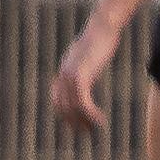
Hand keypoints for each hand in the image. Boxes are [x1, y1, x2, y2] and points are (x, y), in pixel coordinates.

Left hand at [51, 15, 122, 134]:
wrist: (102, 27)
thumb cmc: (100, 38)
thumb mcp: (88, 53)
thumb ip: (85, 62)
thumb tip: (88, 63)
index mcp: (64, 70)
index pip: (57, 98)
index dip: (64, 112)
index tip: (75, 123)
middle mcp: (63, 74)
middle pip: (62, 105)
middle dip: (72, 121)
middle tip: (85, 132)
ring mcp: (70, 75)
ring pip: (72, 106)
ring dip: (83, 120)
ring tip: (94, 129)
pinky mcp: (81, 75)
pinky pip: (82, 101)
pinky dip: (90, 113)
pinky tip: (100, 120)